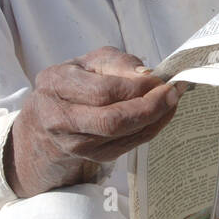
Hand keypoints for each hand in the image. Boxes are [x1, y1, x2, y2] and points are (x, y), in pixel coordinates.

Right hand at [5, 47, 183, 198]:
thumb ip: (116, 61)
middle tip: (173, 93)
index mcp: (55, 84)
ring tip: (172, 102)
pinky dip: (149, 130)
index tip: (160, 79)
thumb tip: (146, 75)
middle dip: (149, 107)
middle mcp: (59, 118)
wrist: (45, 121)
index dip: (136, 87)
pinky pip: (127, 146)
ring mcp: (74, 143)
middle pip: (112, 120)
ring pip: (122, 136)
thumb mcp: (87, 62)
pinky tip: (161, 116)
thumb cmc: (72, 84)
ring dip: (155, 119)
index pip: (102, 91)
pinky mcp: (91, 157)